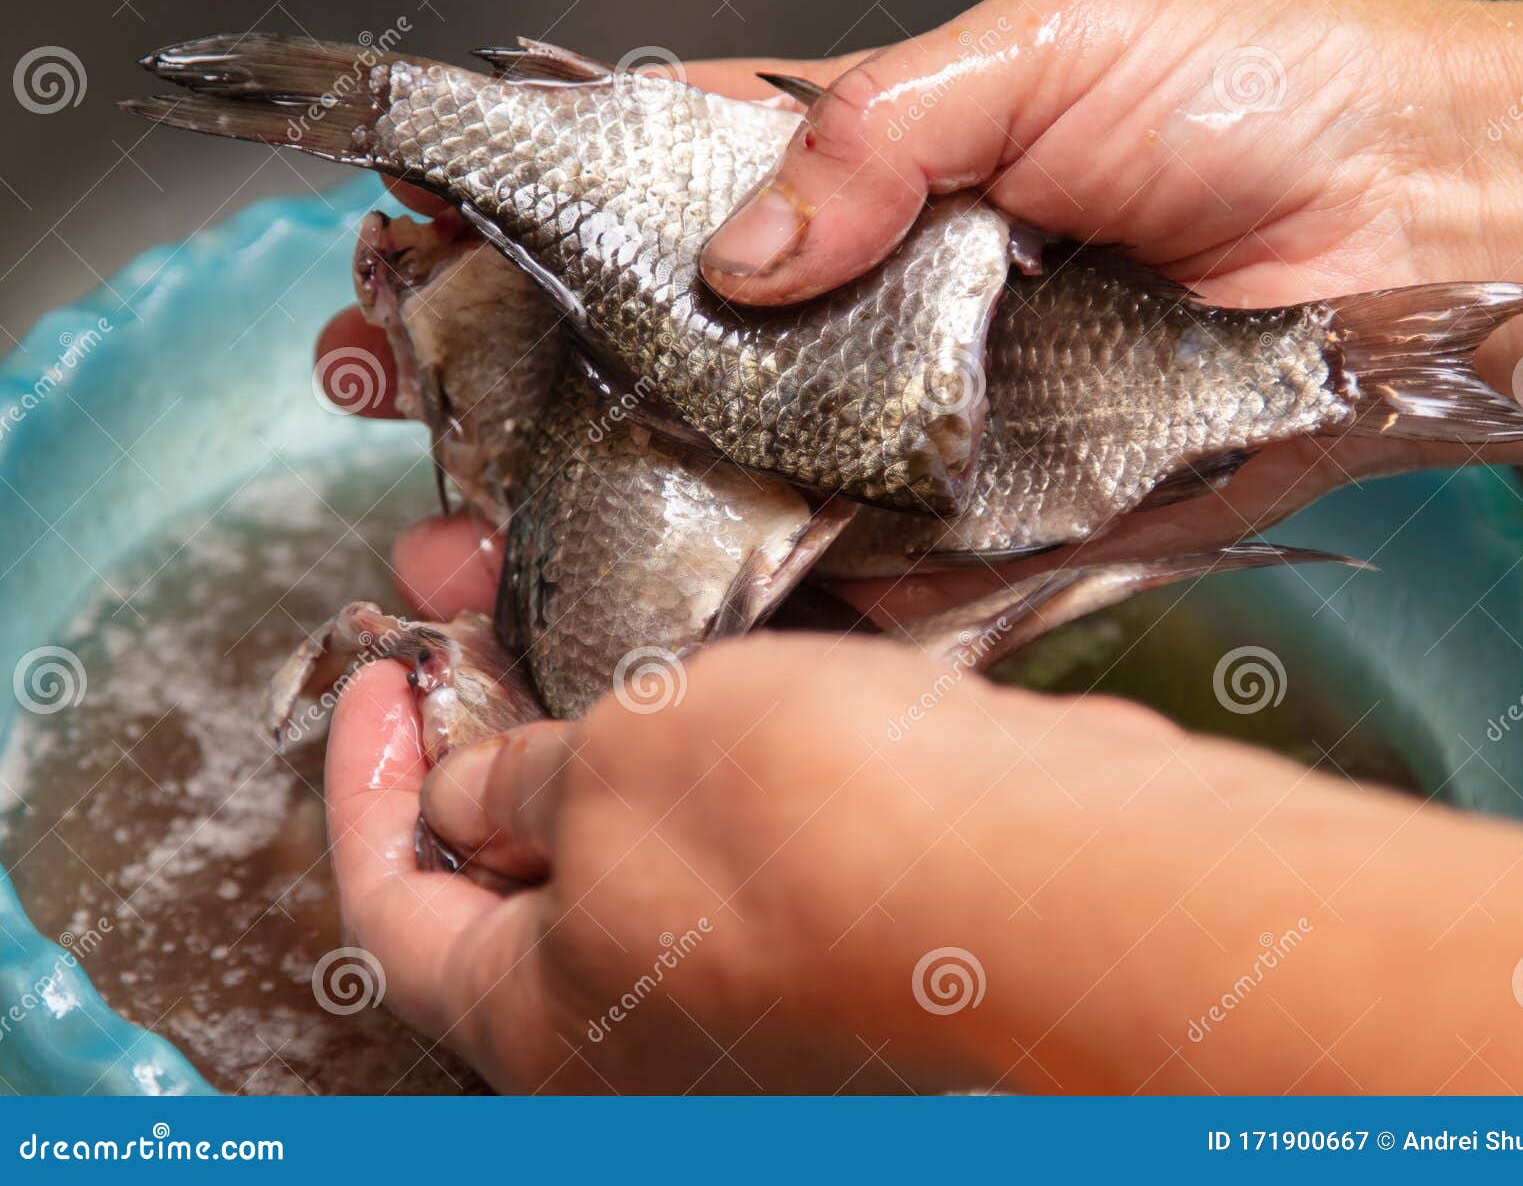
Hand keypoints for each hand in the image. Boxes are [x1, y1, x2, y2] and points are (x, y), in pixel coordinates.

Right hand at [318, 0, 1522, 619]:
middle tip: (383, 375)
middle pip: (634, 353)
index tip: (409, 226)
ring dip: (554, 507)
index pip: (645, 192)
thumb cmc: (1261, 101)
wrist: (1421, 242)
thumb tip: (744, 247)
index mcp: (856, 172)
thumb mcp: (1045, 49)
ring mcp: (891, 435)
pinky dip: (700, 613)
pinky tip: (587, 616)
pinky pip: (813, 586)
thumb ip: (871, 132)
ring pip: (691, 483)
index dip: (520, 209)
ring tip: (440, 529)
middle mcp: (853, 315)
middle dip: (489, 367)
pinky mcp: (956, 536)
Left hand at [326, 513, 1188, 1092]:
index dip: (359, 785)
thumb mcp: (611, 768)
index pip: (388, 913)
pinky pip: (743, 829)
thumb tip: (471, 799)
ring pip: (642, 840)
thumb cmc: (809, 838)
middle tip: (478, 614)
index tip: (377, 676)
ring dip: (604, 724)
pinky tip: (717, 661)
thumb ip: (517, 782)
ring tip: (592, 611)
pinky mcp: (843, 917)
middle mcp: (645, 1024)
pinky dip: (708, 748)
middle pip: (520, 878)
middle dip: (490, 733)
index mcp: (544, 1022)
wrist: (1049, 875)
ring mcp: (753, 974)